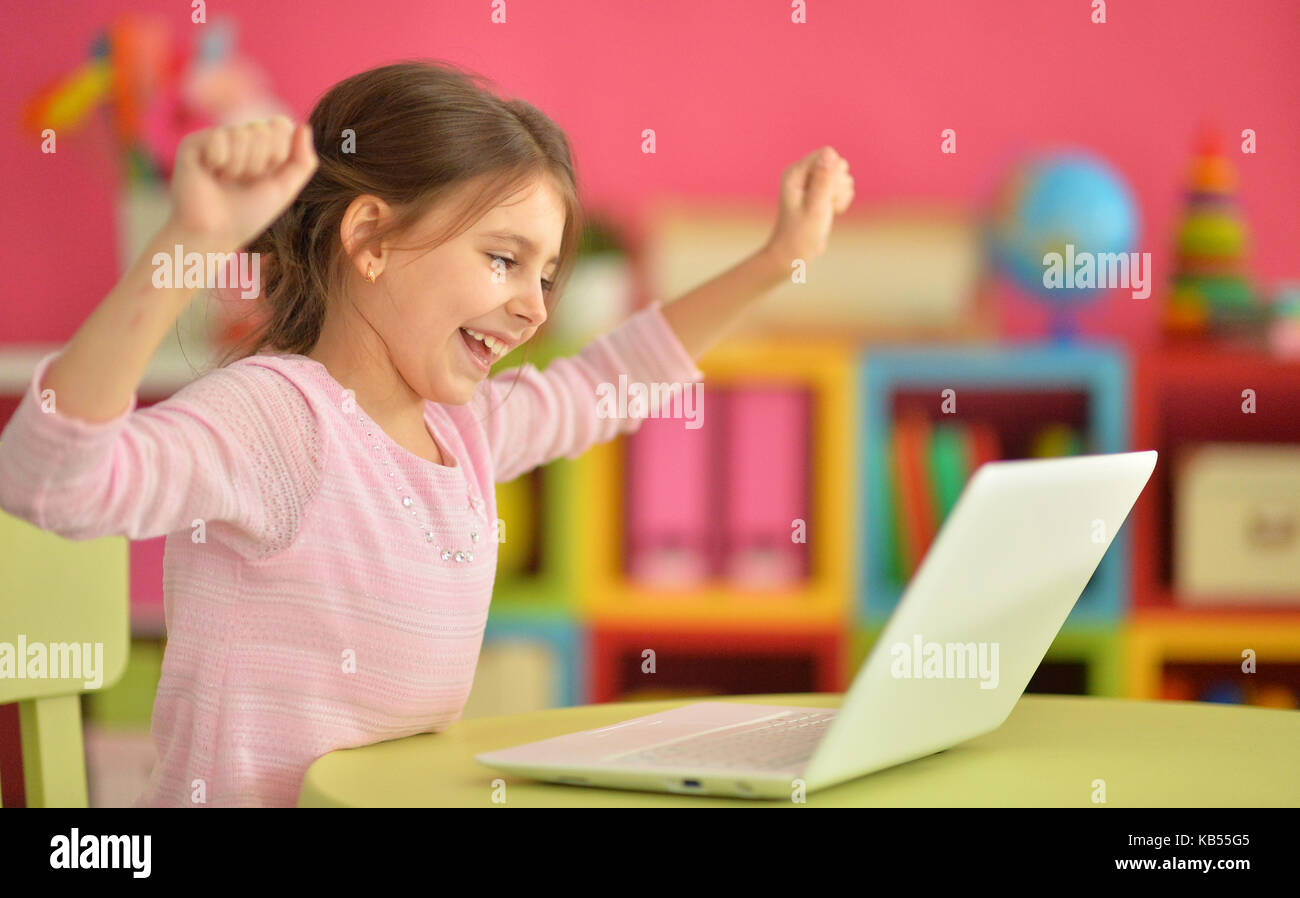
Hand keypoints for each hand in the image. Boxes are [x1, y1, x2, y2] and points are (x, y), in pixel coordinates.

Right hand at [167, 116, 318, 251]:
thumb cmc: (249, 214)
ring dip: (240, 166)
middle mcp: (239, 137)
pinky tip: (210, 174)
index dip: (279, 153)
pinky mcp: (194, 143)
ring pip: (242, 134)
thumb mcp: (285, 190)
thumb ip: (303, 162)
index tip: (267, 175)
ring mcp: (216, 138)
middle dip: (259, 163)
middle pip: (263, 130)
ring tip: (226, 180)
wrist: (215, 233)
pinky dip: (220, 162)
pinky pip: (219, 139)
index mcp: (261, 146)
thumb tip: (304, 127)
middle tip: (243, 181)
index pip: (281, 125)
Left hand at [763, 146, 853, 265]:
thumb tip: (830, 153)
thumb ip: (823, 180)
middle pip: (836, 163)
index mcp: (795, 173)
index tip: (827, 195)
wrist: (794, 254)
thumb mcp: (815, 207)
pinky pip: (841, 186)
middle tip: (827, 205)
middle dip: (839, 185)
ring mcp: (811, 182)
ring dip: (841, 194)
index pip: (827, 154)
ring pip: (841, 175)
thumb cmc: (801, 234)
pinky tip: (832, 212)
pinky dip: (841, 200)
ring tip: (828, 210)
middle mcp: (802, 174)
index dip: (834, 173)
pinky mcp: (820, 191)